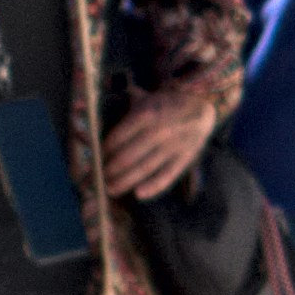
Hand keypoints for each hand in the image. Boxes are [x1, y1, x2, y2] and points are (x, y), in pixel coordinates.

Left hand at [99, 81, 225, 198]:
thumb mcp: (143, 101)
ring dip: (123, 182)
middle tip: (97, 180)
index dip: (102, 153)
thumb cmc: (165, 105)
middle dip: (108, 171)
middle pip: (126, 157)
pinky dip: (152, 187)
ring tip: (109, 190)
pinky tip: (138, 194)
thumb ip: (124, 115)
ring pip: (143, 169)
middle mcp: (158, 131)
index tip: (93, 162)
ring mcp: (172, 146)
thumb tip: (98, 129)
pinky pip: (166, 175)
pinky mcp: (184, 158)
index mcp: (144, 115)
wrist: (201, 105)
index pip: (116, 139)